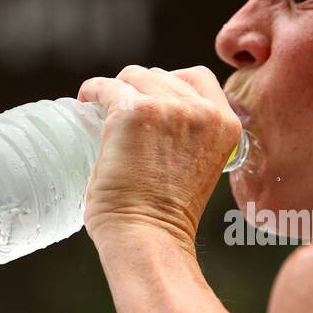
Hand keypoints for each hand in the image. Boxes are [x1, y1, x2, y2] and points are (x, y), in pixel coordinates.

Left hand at [77, 65, 242, 249]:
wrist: (150, 236)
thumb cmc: (167, 216)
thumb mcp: (199, 166)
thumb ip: (190, 138)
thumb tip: (156, 121)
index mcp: (225, 124)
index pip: (200, 78)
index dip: (172, 83)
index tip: (152, 96)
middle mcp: (203, 111)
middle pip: (163, 75)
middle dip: (140, 89)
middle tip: (120, 111)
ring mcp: (169, 108)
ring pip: (134, 76)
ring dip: (118, 89)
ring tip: (102, 108)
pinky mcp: (135, 111)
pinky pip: (106, 86)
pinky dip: (93, 91)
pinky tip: (86, 101)